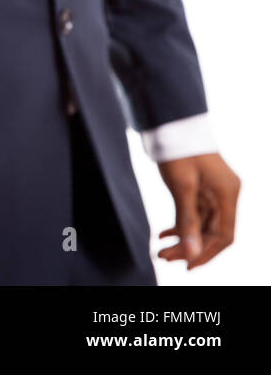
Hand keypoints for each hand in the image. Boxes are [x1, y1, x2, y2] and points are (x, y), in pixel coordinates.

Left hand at [157, 153, 238, 269]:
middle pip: (212, 231)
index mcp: (227, 195)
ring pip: (202, 223)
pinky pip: (195, 212)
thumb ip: (186, 220)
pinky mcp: (201, 187)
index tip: (187, 266)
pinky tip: (163, 234)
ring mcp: (214, 190)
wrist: (170, 122)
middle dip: (190, 247)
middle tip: (164, 257)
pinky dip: (180, 223)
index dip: (206, 253)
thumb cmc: (178, 150)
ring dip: (183, 237)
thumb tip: (190, 252)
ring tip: (161, 249)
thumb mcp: (181, 187)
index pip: (224, 236)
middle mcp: (225, 194)